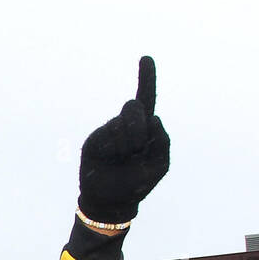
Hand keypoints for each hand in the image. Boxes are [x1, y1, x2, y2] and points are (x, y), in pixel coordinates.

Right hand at [77, 56, 169, 223]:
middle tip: (136, 147)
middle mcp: (126, 126)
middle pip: (136, 107)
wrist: (111, 201)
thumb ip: (163, 140)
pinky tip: (114, 158)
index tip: (146, 58)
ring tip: (126, 157)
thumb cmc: (137, 183)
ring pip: (124, 121)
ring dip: (130, 141)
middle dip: (139, 126)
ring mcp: (110, 131)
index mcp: (145, 129)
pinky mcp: (95, 139)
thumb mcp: (160, 164)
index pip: (147, 99)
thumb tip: (153, 117)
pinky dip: (117, 147)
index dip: (146, 78)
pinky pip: (111, 134)